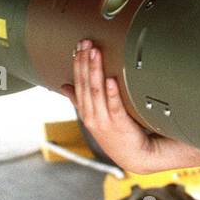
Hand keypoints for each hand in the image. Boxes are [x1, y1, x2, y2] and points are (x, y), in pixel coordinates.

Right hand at [59, 39, 155, 173]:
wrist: (135, 155)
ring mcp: (104, 121)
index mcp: (85, 111)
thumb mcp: (94, 117)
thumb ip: (78, 101)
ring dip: (95, 71)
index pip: (78, 83)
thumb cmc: (116, 133)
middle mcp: (92, 116)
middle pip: (85, 84)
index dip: (78, 64)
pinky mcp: (120, 125)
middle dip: (85, 62)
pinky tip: (111, 80)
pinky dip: (112, 93)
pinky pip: (114, 107)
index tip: (79, 46)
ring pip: (96, 92)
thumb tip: (63, 85)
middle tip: (86, 43)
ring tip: (96, 53)